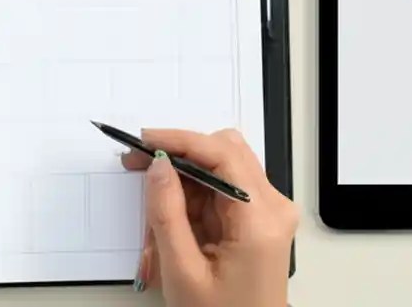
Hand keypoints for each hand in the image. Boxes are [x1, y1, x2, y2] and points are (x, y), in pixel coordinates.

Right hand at [123, 129, 296, 306]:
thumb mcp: (182, 271)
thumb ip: (167, 214)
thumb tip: (157, 166)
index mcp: (260, 221)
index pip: (223, 154)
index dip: (181, 140)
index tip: (145, 140)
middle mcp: (273, 208)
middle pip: (224, 153)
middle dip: (178, 156)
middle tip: (138, 165)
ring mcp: (269, 212)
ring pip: (219, 169)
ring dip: (182, 183)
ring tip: (153, 218)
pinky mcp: (259, 219)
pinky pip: (221, 191)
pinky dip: (192, 200)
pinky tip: (172, 226)